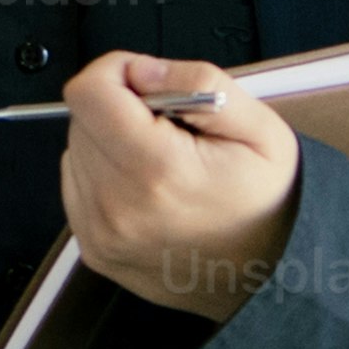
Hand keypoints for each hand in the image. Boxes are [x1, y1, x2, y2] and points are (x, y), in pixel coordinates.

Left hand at [58, 53, 299, 324]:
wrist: (271, 276)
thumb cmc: (268, 204)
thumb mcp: (260, 127)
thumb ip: (198, 83)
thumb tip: (141, 71)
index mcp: (157, 170)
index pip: (89, 92)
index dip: (118, 71)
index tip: (150, 83)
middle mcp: (119, 207)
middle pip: (82, 119)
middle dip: (122, 109)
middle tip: (172, 130)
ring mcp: (102, 234)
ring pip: (77, 151)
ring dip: (111, 143)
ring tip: (163, 163)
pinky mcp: (96, 251)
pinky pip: (78, 187)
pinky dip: (106, 176)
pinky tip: (148, 188)